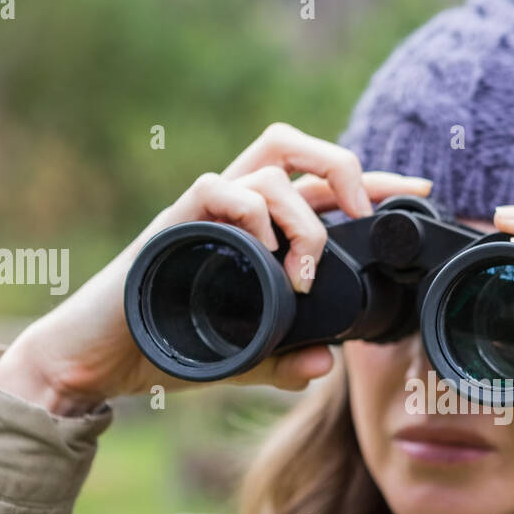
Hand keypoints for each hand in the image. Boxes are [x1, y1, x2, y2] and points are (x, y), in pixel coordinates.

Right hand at [0, 123, 431, 415]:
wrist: (95, 360)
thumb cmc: (164, 347)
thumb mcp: (241, 358)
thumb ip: (283, 359)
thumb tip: (325, 367)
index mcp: (253, 229)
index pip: (317, 183)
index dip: (370, 182)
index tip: (417, 191)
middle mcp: (231, 209)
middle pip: (293, 146)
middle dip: (346, 168)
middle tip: (368, 217)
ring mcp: (202, 213)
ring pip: (267, 167)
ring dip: (303, 217)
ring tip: (303, 274)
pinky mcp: (172, 226)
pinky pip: (215, 188)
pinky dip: (250, 213)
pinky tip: (262, 255)